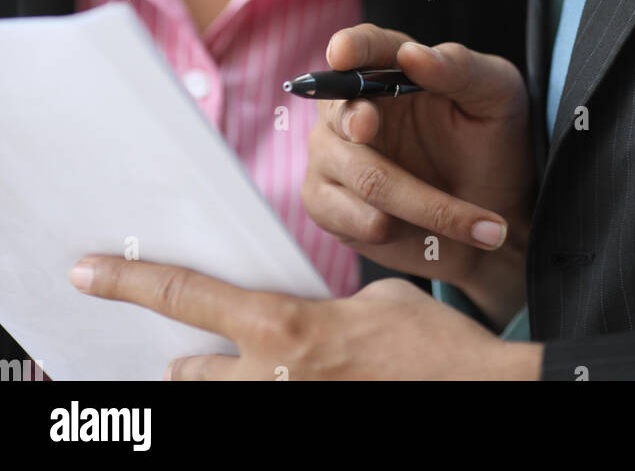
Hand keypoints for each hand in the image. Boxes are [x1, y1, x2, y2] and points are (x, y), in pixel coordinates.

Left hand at [68, 257, 542, 380]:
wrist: (476, 394)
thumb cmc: (430, 345)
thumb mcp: (371, 298)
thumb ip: (317, 307)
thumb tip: (296, 319)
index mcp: (285, 328)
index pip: (188, 296)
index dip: (130, 283)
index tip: (86, 273)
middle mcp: (271, 382)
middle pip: (189, 377)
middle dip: (190, 367)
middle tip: (199, 359)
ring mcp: (284, 417)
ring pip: (215, 407)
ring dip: (224, 392)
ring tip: (260, 376)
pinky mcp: (307, 432)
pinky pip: (259, 418)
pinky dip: (264, 398)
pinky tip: (299, 384)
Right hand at [302, 24, 535, 323]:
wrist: (498, 221)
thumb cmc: (495, 145)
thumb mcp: (497, 96)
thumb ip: (459, 68)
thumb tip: (411, 54)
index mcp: (390, 68)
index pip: (360, 47)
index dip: (349, 47)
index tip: (342, 52)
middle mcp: (351, 107)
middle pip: (342, 113)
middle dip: (354, 120)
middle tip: (368, 126)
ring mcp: (334, 158)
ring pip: (361, 177)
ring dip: (423, 204)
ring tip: (480, 223)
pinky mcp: (329, 206)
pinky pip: (348, 218)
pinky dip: (397, 228)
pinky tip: (432, 233)